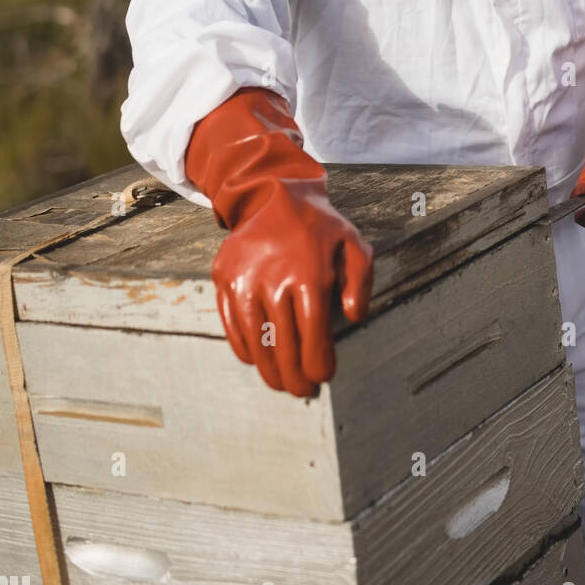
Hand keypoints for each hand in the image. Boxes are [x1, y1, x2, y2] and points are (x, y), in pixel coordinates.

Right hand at [185, 87, 373, 396]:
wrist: (274, 194)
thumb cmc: (321, 227)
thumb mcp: (354, 245)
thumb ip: (360, 282)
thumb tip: (354, 318)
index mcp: (309, 277)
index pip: (314, 338)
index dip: (319, 366)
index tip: (324, 377)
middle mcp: (273, 282)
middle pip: (283, 347)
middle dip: (295, 377)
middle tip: (302, 390)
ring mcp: (244, 281)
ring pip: (256, 343)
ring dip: (268, 370)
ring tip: (280, 383)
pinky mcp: (224, 279)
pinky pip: (233, 326)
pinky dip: (244, 348)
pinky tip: (256, 358)